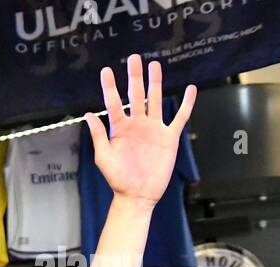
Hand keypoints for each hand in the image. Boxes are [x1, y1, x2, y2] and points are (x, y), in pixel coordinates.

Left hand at [86, 55, 196, 207]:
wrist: (137, 194)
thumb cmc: (118, 178)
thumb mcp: (103, 156)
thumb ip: (98, 135)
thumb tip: (88, 114)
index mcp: (119, 128)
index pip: (114, 103)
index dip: (110, 87)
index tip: (106, 71)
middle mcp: (137, 124)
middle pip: (137, 95)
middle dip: (135, 77)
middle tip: (134, 58)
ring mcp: (154, 129)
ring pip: (156, 100)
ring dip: (155, 83)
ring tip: (155, 65)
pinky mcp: (169, 137)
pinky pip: (180, 117)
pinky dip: (186, 104)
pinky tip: (191, 89)